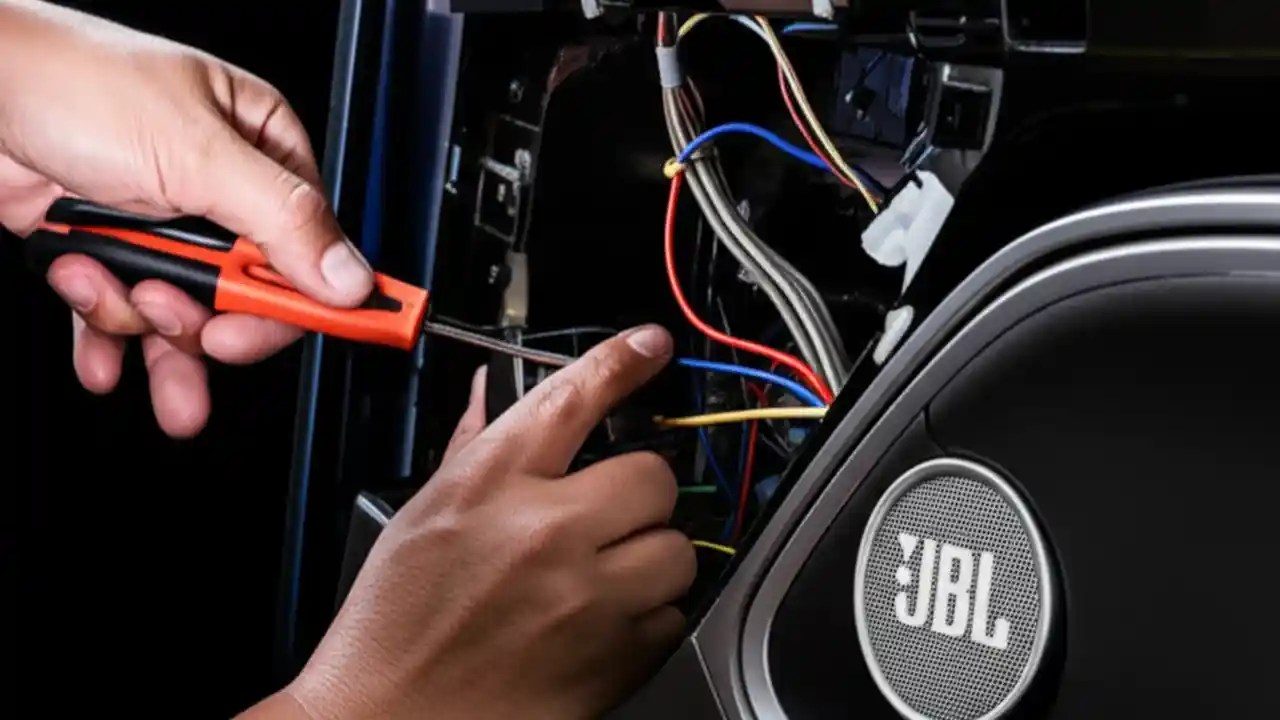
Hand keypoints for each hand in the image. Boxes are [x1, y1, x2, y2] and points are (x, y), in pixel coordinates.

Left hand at [0, 0, 372, 436]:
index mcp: (261, 151)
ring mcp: (161, 225)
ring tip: (117, 299)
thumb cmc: (72, 82)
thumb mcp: (197, 154)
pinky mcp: (108, 251)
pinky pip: (124, 317)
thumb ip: (283, 221)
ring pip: (183, 315)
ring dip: (143, 322)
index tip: (330, 336)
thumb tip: (349, 276)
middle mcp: (217, 192)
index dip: (313, 297)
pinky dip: (106, 332)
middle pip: (246, 295)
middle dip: (209, 321)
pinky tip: (96, 338)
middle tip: (189, 324)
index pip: (311, 244)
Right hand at [265, 326, 694, 719]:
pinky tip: (602, 621)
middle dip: (636, 493)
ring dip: (652, 556)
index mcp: (490, 486)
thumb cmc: (394, 624)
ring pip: (677, 548)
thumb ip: (474, 447)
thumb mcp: (421, 514)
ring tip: (603, 575)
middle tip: (603, 518)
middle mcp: (546, 533)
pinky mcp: (616, 659)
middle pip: (652, 476)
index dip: (623, 361)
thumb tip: (494, 392)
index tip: (651, 347)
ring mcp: (588, 599)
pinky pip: (674, 614)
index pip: (574, 395)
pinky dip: (651, 615)